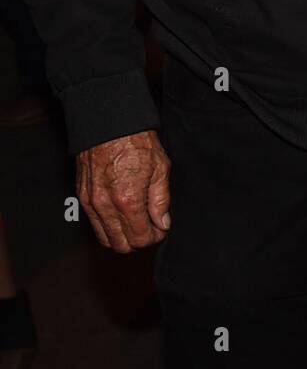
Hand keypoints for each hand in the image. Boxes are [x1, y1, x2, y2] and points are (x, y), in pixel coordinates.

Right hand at [76, 130, 170, 252]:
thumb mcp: (160, 167)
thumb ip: (161, 200)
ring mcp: (90, 202)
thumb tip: (163, 223)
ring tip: (137, 222)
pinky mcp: (82, 197)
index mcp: (127, 199)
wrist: (109, 123)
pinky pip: (94, 224)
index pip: (141, 238)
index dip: (154, 237)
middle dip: (138, 241)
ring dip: (122, 237)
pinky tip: (121, 214)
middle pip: (121, 245)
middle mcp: (105, 205)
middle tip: (150, 228)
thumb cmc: (135, 141)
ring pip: (105, 239)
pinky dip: (108, 226)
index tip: (160, 229)